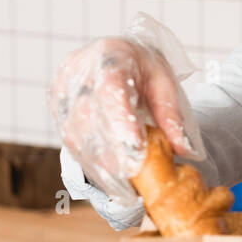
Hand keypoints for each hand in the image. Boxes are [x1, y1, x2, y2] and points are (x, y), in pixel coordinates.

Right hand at [49, 36, 195, 202]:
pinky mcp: (58, 110)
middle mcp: (78, 71)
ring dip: (100, 163)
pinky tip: (111, 181)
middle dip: (113, 151)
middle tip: (136, 176)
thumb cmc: (143, 69)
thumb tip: (183, 149)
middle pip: (90, 116)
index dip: (120, 120)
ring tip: (125, 186)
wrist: (114, 58)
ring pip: (76, 134)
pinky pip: (71, 143)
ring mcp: (63, 91)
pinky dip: (92, 164)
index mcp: (110, 55)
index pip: (110, 89)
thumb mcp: (165, 83)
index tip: (136, 147)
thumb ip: (172, 115)